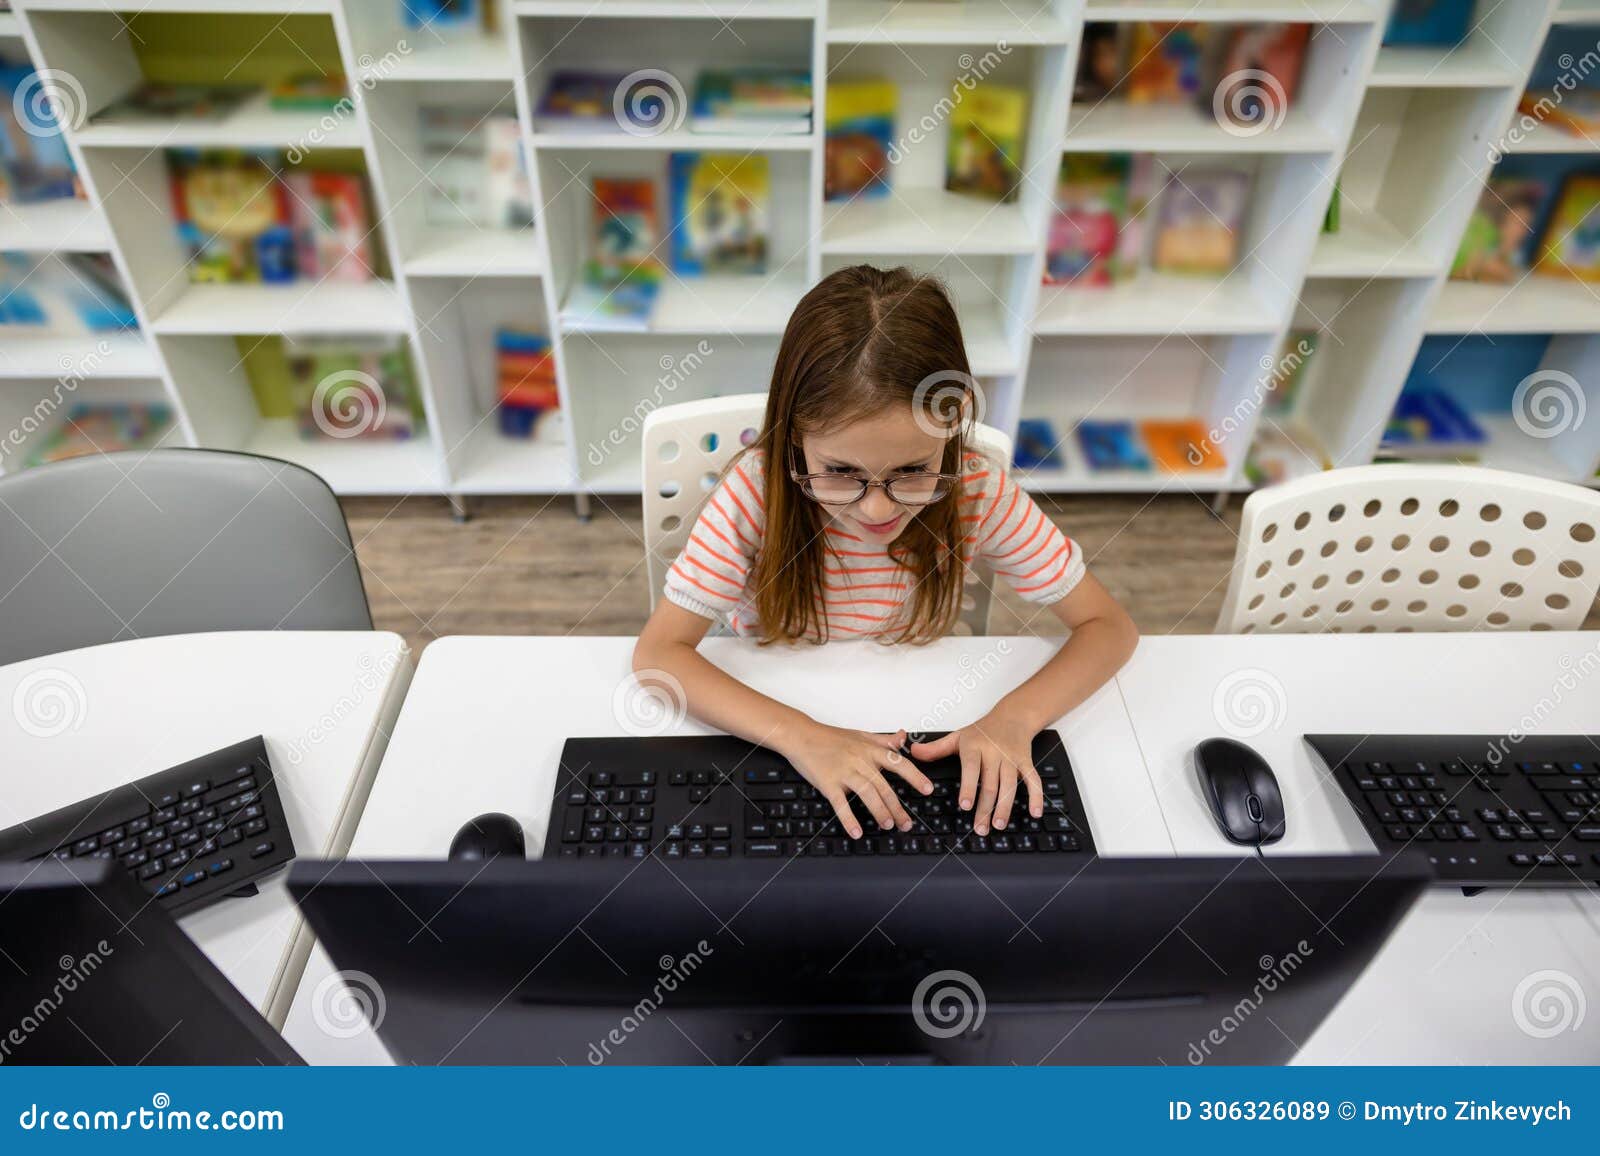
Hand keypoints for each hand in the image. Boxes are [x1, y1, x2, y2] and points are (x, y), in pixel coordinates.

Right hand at [778, 724, 932, 838]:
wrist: (801, 735)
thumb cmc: (829, 737)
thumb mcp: (861, 735)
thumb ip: (884, 740)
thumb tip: (904, 737)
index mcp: (870, 750)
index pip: (899, 763)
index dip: (915, 777)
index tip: (927, 789)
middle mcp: (860, 760)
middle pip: (884, 786)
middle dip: (897, 807)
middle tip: (906, 823)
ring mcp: (844, 771)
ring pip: (867, 793)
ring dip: (879, 811)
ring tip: (888, 825)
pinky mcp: (827, 782)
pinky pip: (840, 803)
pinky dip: (849, 818)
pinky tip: (856, 831)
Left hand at [910, 712, 1042, 835]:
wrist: (1012, 716)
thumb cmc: (983, 730)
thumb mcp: (958, 736)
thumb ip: (936, 748)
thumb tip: (913, 752)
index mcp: (975, 746)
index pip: (971, 767)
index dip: (969, 787)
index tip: (965, 805)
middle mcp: (994, 753)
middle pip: (990, 783)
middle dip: (985, 808)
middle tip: (979, 828)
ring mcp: (1012, 758)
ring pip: (1009, 786)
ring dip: (1005, 808)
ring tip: (998, 825)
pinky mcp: (1026, 762)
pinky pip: (1033, 780)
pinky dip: (1036, 796)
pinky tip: (1034, 813)